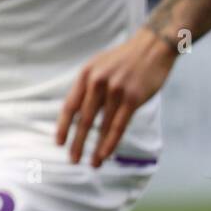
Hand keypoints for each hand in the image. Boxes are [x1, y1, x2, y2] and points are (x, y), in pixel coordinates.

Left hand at [56, 27, 178, 166]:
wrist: (151, 47)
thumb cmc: (123, 59)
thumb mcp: (98, 66)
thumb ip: (87, 86)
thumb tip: (75, 110)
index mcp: (85, 75)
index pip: (69, 105)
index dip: (63, 126)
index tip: (58, 142)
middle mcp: (97, 83)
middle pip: (83, 119)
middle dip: (76, 142)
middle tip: (72, 159)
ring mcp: (116, 91)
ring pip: (102, 125)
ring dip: (95, 147)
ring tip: (91, 163)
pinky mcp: (133, 99)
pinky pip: (119, 126)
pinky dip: (110, 142)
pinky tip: (105, 154)